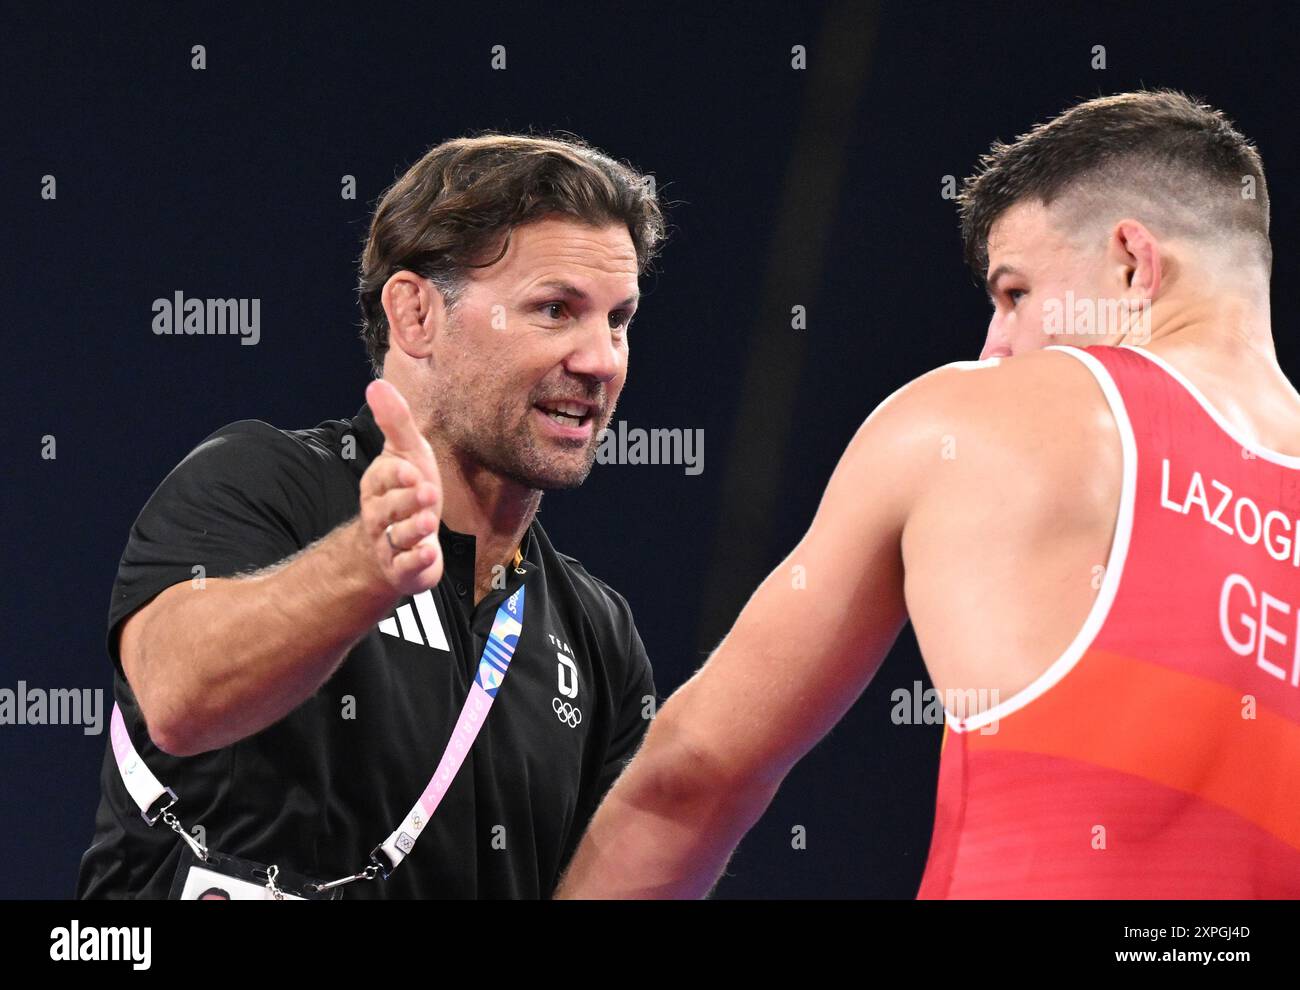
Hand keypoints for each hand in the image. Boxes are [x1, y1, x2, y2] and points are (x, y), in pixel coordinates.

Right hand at [356, 379, 443, 596]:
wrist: (400, 543)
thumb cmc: (406, 491)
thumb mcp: (407, 454)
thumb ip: (395, 422)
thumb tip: (376, 383)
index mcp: (379, 486)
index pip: (383, 478)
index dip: (396, 475)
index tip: (412, 470)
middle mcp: (380, 515)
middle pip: (388, 509)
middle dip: (406, 501)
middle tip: (427, 492)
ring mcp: (390, 544)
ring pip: (397, 538)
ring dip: (413, 529)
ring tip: (429, 522)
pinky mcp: (403, 569)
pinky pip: (406, 567)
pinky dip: (417, 562)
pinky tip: (430, 554)